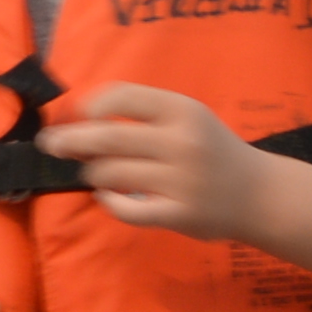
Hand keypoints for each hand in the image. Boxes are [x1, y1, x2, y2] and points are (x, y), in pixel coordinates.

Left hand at [38, 84, 265, 241]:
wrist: (259, 193)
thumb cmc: (213, 150)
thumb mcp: (189, 118)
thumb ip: (145, 114)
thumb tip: (81, 120)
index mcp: (183, 110)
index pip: (122, 97)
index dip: (92, 106)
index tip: (82, 115)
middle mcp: (182, 142)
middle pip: (107, 138)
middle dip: (71, 141)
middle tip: (52, 145)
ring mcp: (181, 180)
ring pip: (111, 174)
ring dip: (93, 173)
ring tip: (95, 173)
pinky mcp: (180, 214)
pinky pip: (128, 209)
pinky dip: (110, 202)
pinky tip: (109, 197)